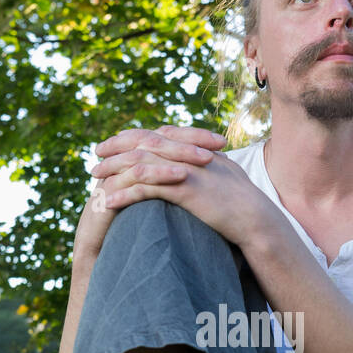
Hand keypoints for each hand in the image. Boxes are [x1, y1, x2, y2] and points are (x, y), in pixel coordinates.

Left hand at [91, 125, 276, 248]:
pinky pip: (146, 188)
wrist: (257, 219)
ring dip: (113, 171)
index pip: (156, 134)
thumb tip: (201, 160)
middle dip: (115, 149)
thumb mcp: (224, 174)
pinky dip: (124, 195)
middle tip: (95, 158)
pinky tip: (108, 203)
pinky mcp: (183, 190)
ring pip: (139, 163)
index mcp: (194, 147)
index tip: (113, 144)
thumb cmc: (243, 202)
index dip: (131, 137)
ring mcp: (184, 169)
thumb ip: (208, 162)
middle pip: (142, 143)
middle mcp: (187, 153)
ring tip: (95, 181)